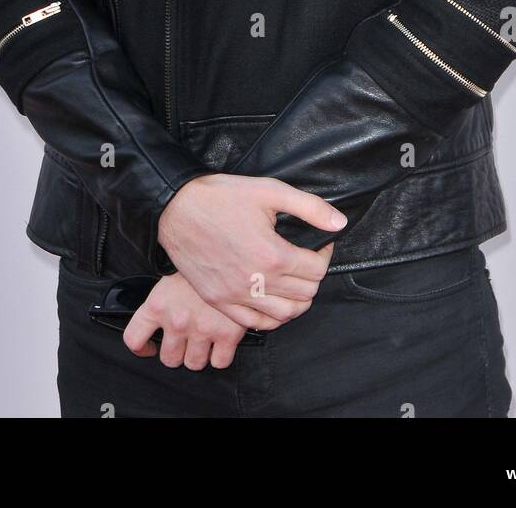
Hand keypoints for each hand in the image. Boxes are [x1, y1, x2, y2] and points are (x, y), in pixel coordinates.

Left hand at [122, 271, 247, 369]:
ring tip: (205, 339)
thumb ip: (162, 299)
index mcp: (158, 304)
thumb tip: (158, 314)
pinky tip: (222, 342)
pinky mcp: (227, 335)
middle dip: (178, 352)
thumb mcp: (172, 274)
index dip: (141, 348)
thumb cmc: (201, 260)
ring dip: (199, 355)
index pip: (134, 338)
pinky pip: (220, 362)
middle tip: (186, 339)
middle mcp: (177, 321)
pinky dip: (221, 356)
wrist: (231, 254)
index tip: (149, 348)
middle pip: (169, 359)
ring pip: (194, 364)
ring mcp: (202, 330)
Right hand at [157, 172, 344, 328]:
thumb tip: (340, 222)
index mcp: (272, 255)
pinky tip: (272, 299)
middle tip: (307, 259)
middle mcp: (256, 282)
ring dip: (297, 301)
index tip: (320, 244)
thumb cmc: (220, 196)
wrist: (176, 207)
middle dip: (313, 277)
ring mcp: (235, 296)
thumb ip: (309, 208)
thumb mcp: (269, 191)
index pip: (317, 270)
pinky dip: (272, 317)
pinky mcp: (219, 301)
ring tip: (295, 281)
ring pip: (284, 315)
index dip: (325, 255)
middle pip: (305, 295)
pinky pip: (255, 324)